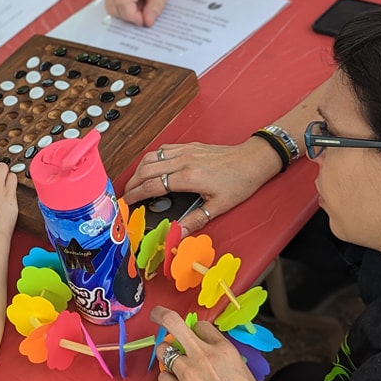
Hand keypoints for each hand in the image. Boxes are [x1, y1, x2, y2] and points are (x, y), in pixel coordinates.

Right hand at [103, 0, 181, 26]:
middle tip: (143, 13)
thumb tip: (146, 21)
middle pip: (114, 6)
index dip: (132, 16)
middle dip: (128, 16)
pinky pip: (109, 3)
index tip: (144, 20)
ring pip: (110, 6)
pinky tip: (132, 2)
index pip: (122, 2)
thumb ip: (155, 7)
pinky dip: (120, 8)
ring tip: (138, 5)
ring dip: (124, 12)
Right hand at [122, 138, 279, 232]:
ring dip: (139, 169)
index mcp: (188, 178)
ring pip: (151, 157)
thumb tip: (177, 234)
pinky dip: (152, 158)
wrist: (253, 160)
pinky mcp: (189, 146)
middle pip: (146, 170)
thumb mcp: (218, 206)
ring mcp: (185, 151)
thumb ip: (195, 220)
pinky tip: (152, 167)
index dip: (135, 194)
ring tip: (135, 182)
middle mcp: (183, 161)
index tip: (126, 202)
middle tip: (126, 194)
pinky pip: (162, 150)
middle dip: (132, 183)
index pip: (152, 185)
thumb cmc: (239, 182)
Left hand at [152, 307, 279, 380]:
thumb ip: (220, 355)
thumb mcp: (241, 369)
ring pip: (163, 351)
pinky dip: (169, 379)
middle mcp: (203, 357)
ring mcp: (188, 376)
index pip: (201, 325)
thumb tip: (203, 346)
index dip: (197, 331)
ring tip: (178, 365)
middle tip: (157, 314)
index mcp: (224, 349)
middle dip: (162, 316)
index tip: (195, 335)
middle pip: (172, 323)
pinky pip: (163, 377)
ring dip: (168, 355)